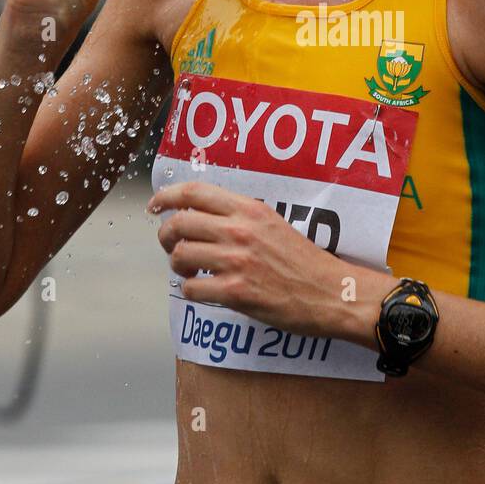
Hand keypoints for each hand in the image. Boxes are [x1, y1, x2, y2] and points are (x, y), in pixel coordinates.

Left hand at [146, 180, 387, 344]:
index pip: (195, 191)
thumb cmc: (304, 261)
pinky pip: (192, 288)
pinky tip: (201, 289)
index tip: (154, 204)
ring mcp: (236, 261)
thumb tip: (204, 217)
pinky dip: (190, 290)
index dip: (167, 195)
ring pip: (181, 255)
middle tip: (171, 245)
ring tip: (188, 270)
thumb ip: (241, 217)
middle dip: (166, 234)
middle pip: (180, 222)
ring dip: (177, 264)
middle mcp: (239, 231)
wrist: (330, 292)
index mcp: (249, 210)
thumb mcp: (274, 224)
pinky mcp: (236, 292)